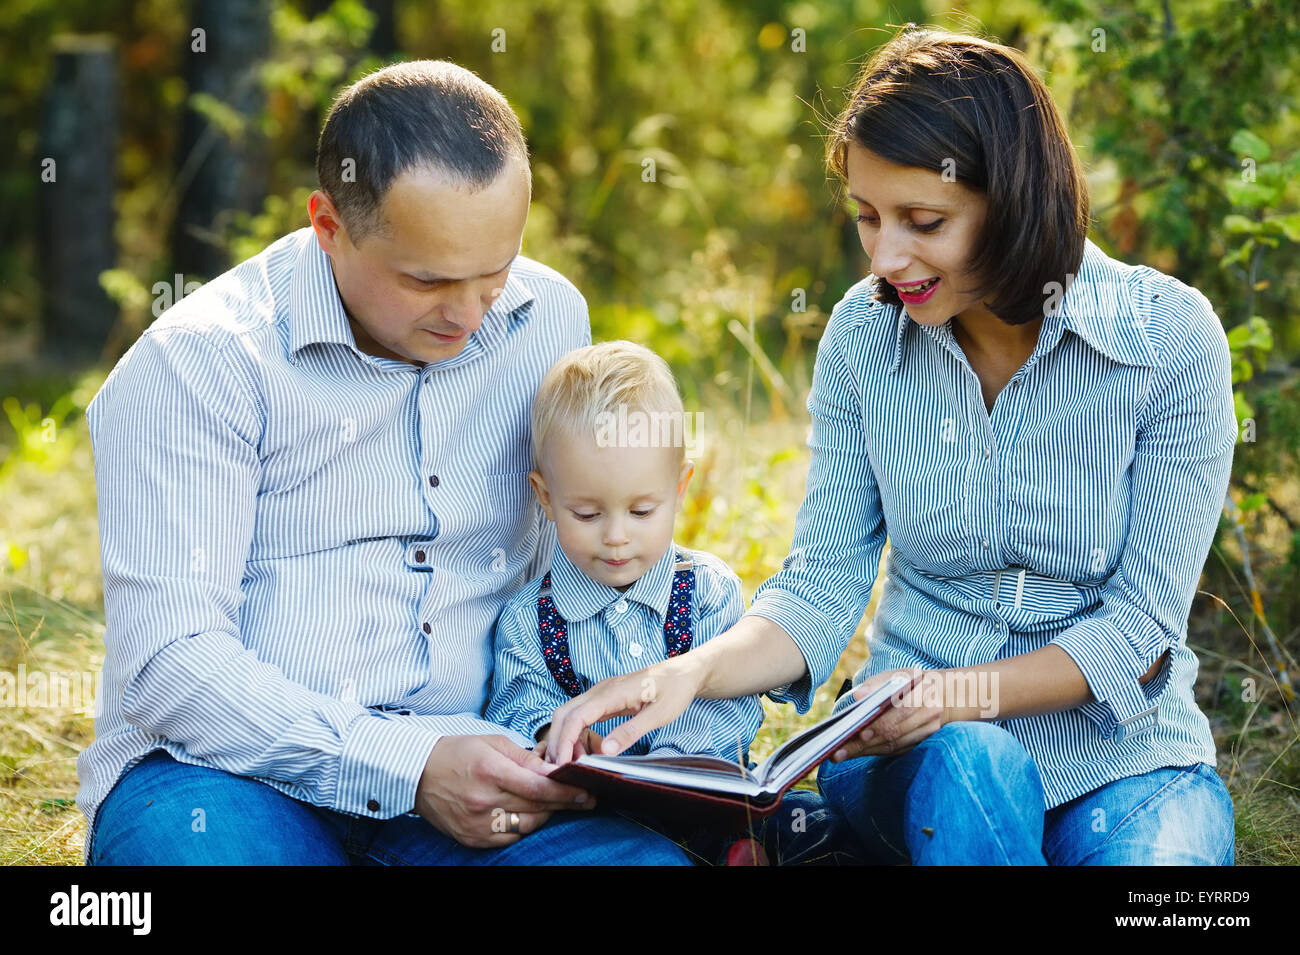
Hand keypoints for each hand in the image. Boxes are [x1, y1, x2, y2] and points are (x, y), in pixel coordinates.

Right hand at [414, 735, 594, 847]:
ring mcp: (477, 824)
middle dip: (564, 802)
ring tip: (555, 803)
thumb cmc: (457, 752)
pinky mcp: (472, 838)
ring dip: (545, 814)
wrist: (416, 775)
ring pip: (526, 824)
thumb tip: (554, 770)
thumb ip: (525, 758)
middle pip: (536, 806)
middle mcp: (484, 801)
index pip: (538, 786)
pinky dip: (523, 825)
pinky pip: (509, 837)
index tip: (586, 790)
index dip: (565, 791)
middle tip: (584, 798)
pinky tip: (530, 813)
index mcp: (490, 771)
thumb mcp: (491, 743)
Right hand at [545, 655, 706, 765]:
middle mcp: (600, 690)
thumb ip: (632, 731)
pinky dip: (575, 733)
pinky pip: (581, 715)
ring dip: (564, 738)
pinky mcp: (604, 699)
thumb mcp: (659, 715)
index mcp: (612, 692)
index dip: (564, 741)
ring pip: (569, 714)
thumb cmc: (675, 690)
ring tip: (572, 764)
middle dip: (557, 741)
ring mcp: (601, 693)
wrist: (683, 672)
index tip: (562, 764)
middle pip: (564, 714)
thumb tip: (606, 751)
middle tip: (561, 769)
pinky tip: (583, 750)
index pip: (576, 717)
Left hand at [827, 668, 946, 762]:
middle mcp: (928, 715)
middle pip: (893, 733)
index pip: (899, 712)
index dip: (878, 724)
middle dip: (864, 743)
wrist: (945, 695)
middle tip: (838, 751)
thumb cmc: (913, 682)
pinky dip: (875, 752)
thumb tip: (859, 696)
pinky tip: (858, 753)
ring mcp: (927, 732)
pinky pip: (896, 750)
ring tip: (841, 754)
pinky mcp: (921, 743)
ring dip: (866, 751)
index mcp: (922, 694)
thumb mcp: (898, 675)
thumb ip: (877, 683)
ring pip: (894, 745)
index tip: (857, 733)